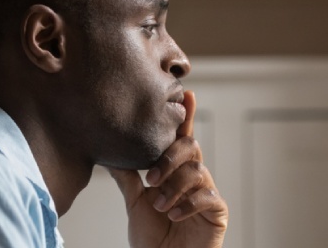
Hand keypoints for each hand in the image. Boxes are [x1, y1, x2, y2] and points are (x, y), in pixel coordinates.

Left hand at [108, 91, 227, 247]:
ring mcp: (207, 193)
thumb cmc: (152, 237)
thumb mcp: (135, 203)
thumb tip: (110, 151)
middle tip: (150, 179)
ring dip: (173, 188)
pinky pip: (207, 196)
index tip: (185, 93)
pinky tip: (172, 214)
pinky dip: (187, 204)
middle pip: (191, 147)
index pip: (181, 138)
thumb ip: (128, 177)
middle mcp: (193, 177)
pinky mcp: (217, 212)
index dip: (186, 116)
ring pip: (196, 171)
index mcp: (175, 171)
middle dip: (169, 158)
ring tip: (159, 206)